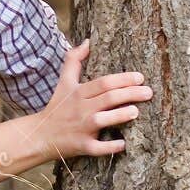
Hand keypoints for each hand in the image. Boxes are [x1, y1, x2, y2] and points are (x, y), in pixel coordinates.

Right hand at [32, 37, 153, 161]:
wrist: (40, 135)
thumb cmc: (57, 107)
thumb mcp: (63, 82)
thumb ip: (73, 60)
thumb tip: (87, 42)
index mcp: (78, 93)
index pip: (103, 82)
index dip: (122, 79)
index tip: (140, 77)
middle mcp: (81, 109)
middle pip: (108, 98)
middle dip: (129, 94)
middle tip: (148, 92)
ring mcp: (82, 128)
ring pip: (102, 120)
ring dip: (120, 116)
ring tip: (136, 111)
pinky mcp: (82, 146)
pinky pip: (98, 147)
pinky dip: (111, 147)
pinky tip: (124, 144)